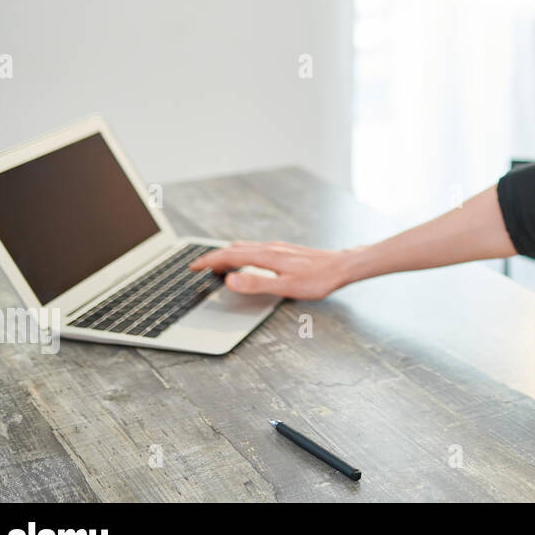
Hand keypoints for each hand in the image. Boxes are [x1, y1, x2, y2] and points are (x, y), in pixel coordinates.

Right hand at [188, 240, 354, 299]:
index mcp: (266, 256)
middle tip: (198, 266)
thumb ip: (256, 284)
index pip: (229, 256)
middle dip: (213, 257)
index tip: (192, 266)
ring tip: (217, 265)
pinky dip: (242, 255)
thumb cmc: (318, 279)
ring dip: (227, 256)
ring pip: (244, 248)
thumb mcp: (286, 287)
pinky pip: (255, 249)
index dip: (208, 261)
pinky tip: (247, 261)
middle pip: (234, 250)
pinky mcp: (285, 251)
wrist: (342, 266)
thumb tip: (230, 280)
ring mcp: (278, 248)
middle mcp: (270, 248)